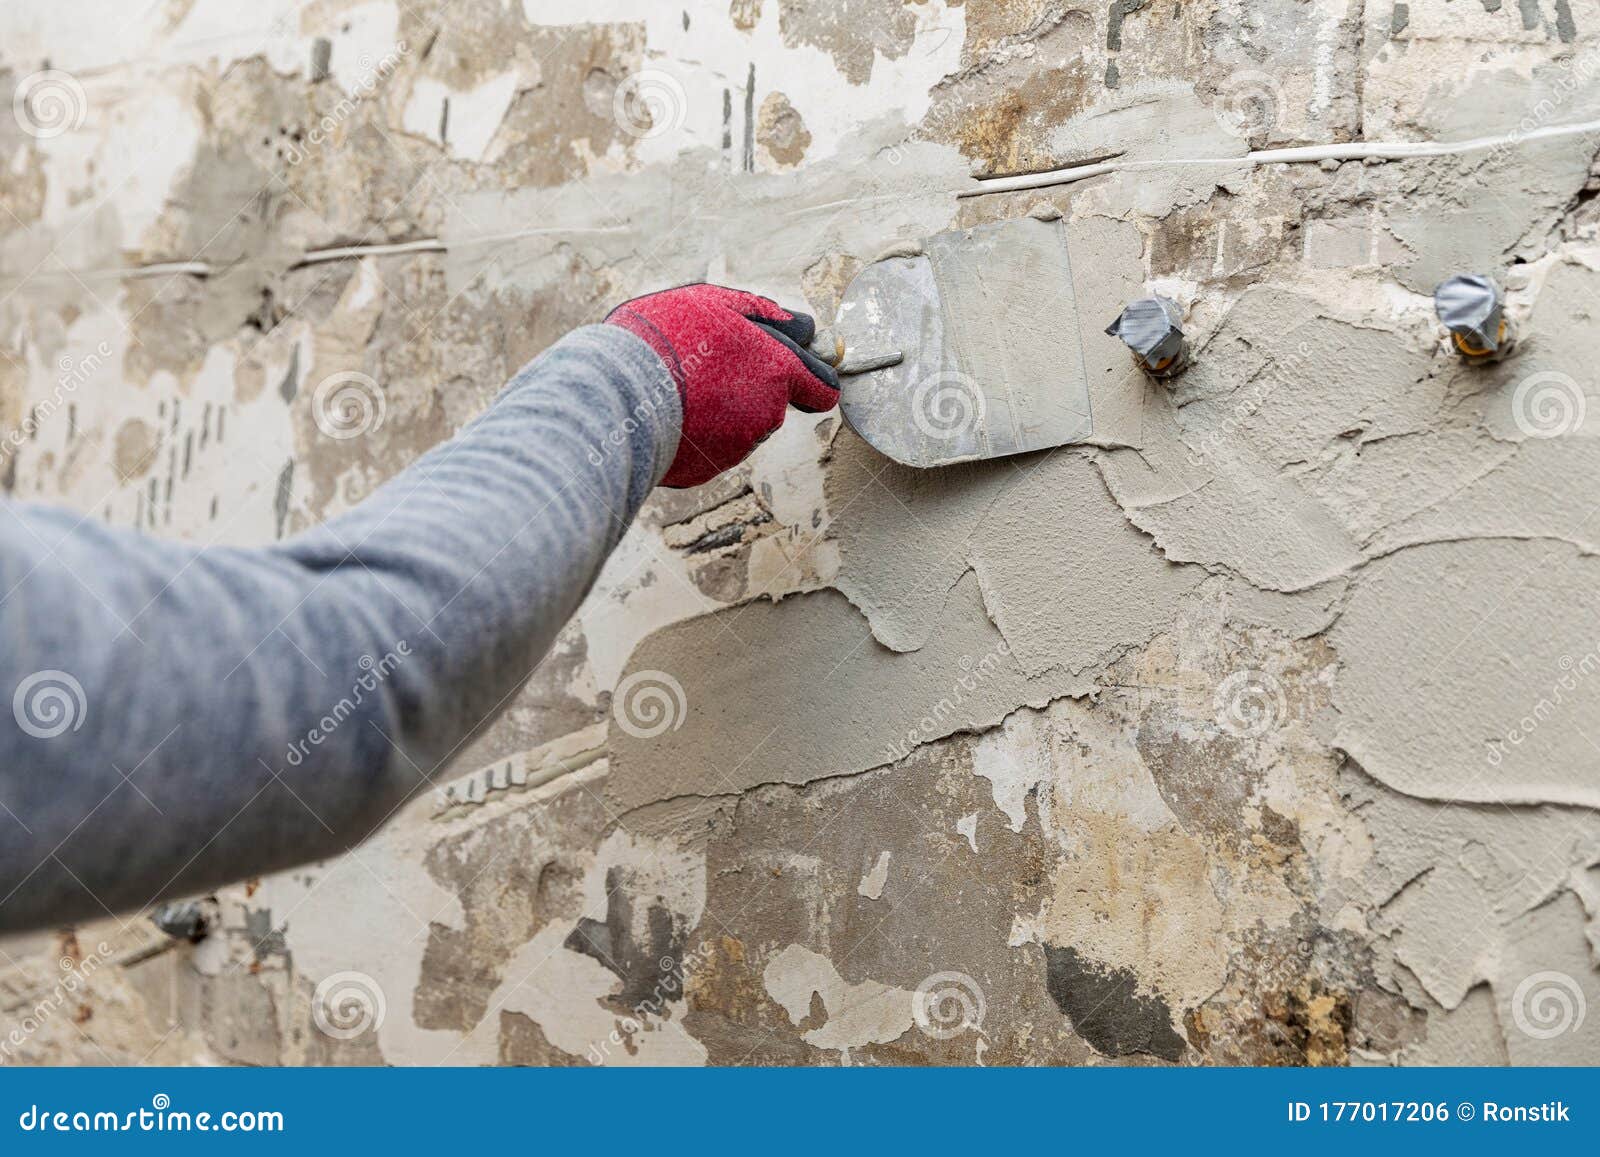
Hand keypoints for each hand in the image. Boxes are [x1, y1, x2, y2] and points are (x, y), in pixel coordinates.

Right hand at [605, 284, 839, 487]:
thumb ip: (762, 312)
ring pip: (744, 424)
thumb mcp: (713, 302)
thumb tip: (800, 325)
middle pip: (779, 403)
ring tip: (682, 387)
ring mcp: (740, 444)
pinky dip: (702, 430)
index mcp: (776, 368)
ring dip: (725, 408)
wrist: (617, 392)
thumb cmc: (664, 337)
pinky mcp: (712, 466)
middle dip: (762, 390)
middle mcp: (767, 411)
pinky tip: (672, 412)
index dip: (811, 378)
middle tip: (723, 374)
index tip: (800, 374)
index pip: (822, 387)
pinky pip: (715, 445)